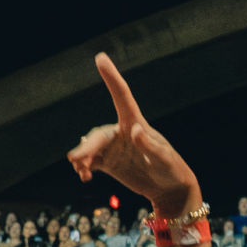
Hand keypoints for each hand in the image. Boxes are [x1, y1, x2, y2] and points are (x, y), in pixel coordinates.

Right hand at [68, 54, 200, 213]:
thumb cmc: (171, 169)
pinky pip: (91, 161)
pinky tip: (85, 176)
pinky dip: (85, 167)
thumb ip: (150, 146)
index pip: (122, 97)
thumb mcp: (164, 159)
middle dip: (87, 147)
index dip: (111, 77)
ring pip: (91, 147)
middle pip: (98, 135)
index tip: (101, 57)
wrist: (170, 189)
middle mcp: (122, 132)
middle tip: (75, 160)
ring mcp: (115, 147)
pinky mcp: (110, 162)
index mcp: (136, 124)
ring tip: (80, 170)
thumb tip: (136, 130)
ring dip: (83, 157)